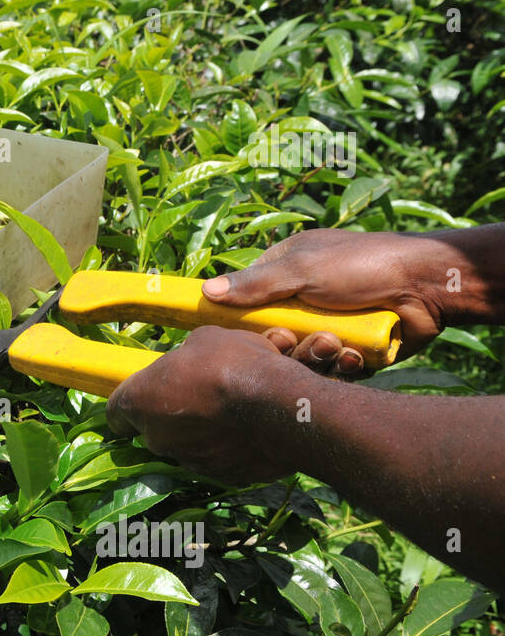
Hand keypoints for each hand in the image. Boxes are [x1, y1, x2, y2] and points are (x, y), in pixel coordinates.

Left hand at [106, 325, 307, 482]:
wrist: (281, 407)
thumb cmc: (232, 364)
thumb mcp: (203, 339)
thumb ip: (186, 356)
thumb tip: (191, 360)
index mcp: (139, 401)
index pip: (116, 412)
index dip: (128, 405)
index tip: (141, 398)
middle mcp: (156, 438)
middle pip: (154, 429)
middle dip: (171, 416)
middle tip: (200, 395)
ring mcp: (188, 461)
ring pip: (187, 446)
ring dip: (201, 433)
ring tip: (233, 412)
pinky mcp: (222, 477)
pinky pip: (219, 460)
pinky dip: (228, 449)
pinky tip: (250, 431)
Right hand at [201, 229, 451, 375]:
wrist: (428, 286)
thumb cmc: (363, 265)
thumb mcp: (302, 269)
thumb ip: (255, 284)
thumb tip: (206, 292)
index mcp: (288, 271)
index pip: (248, 297)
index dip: (239, 318)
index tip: (235, 335)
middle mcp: (306, 300)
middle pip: (274, 334)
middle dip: (285, 344)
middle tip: (294, 341)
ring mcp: (331, 326)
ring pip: (304, 357)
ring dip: (318, 357)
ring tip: (337, 347)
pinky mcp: (353, 350)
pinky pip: (334, 370)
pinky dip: (344, 368)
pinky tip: (355, 359)